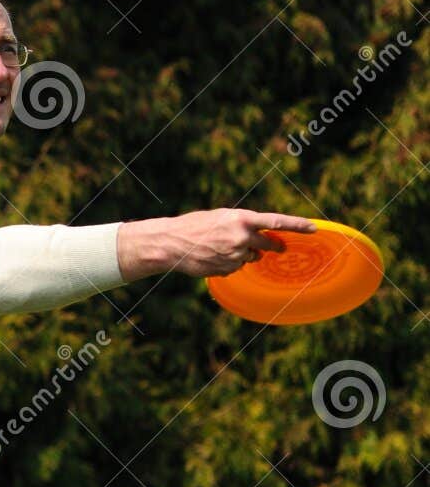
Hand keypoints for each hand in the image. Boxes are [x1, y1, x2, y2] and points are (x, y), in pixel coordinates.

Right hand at [140, 208, 317, 277]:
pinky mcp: (227, 269)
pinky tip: (213, 257)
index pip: (276, 222)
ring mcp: (235, 255)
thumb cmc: (195, 225)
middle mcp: (241, 237)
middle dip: (274, 247)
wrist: (172, 243)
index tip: (313, 228)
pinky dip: (229, 263)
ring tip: (222, 247)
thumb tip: (263, 239)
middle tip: (279, 247)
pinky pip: (236, 268)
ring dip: (244, 254)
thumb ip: (243, 225)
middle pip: (268, 245)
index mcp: (241, 219)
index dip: (297, 225)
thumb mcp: (221, 217)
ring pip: (251, 258)